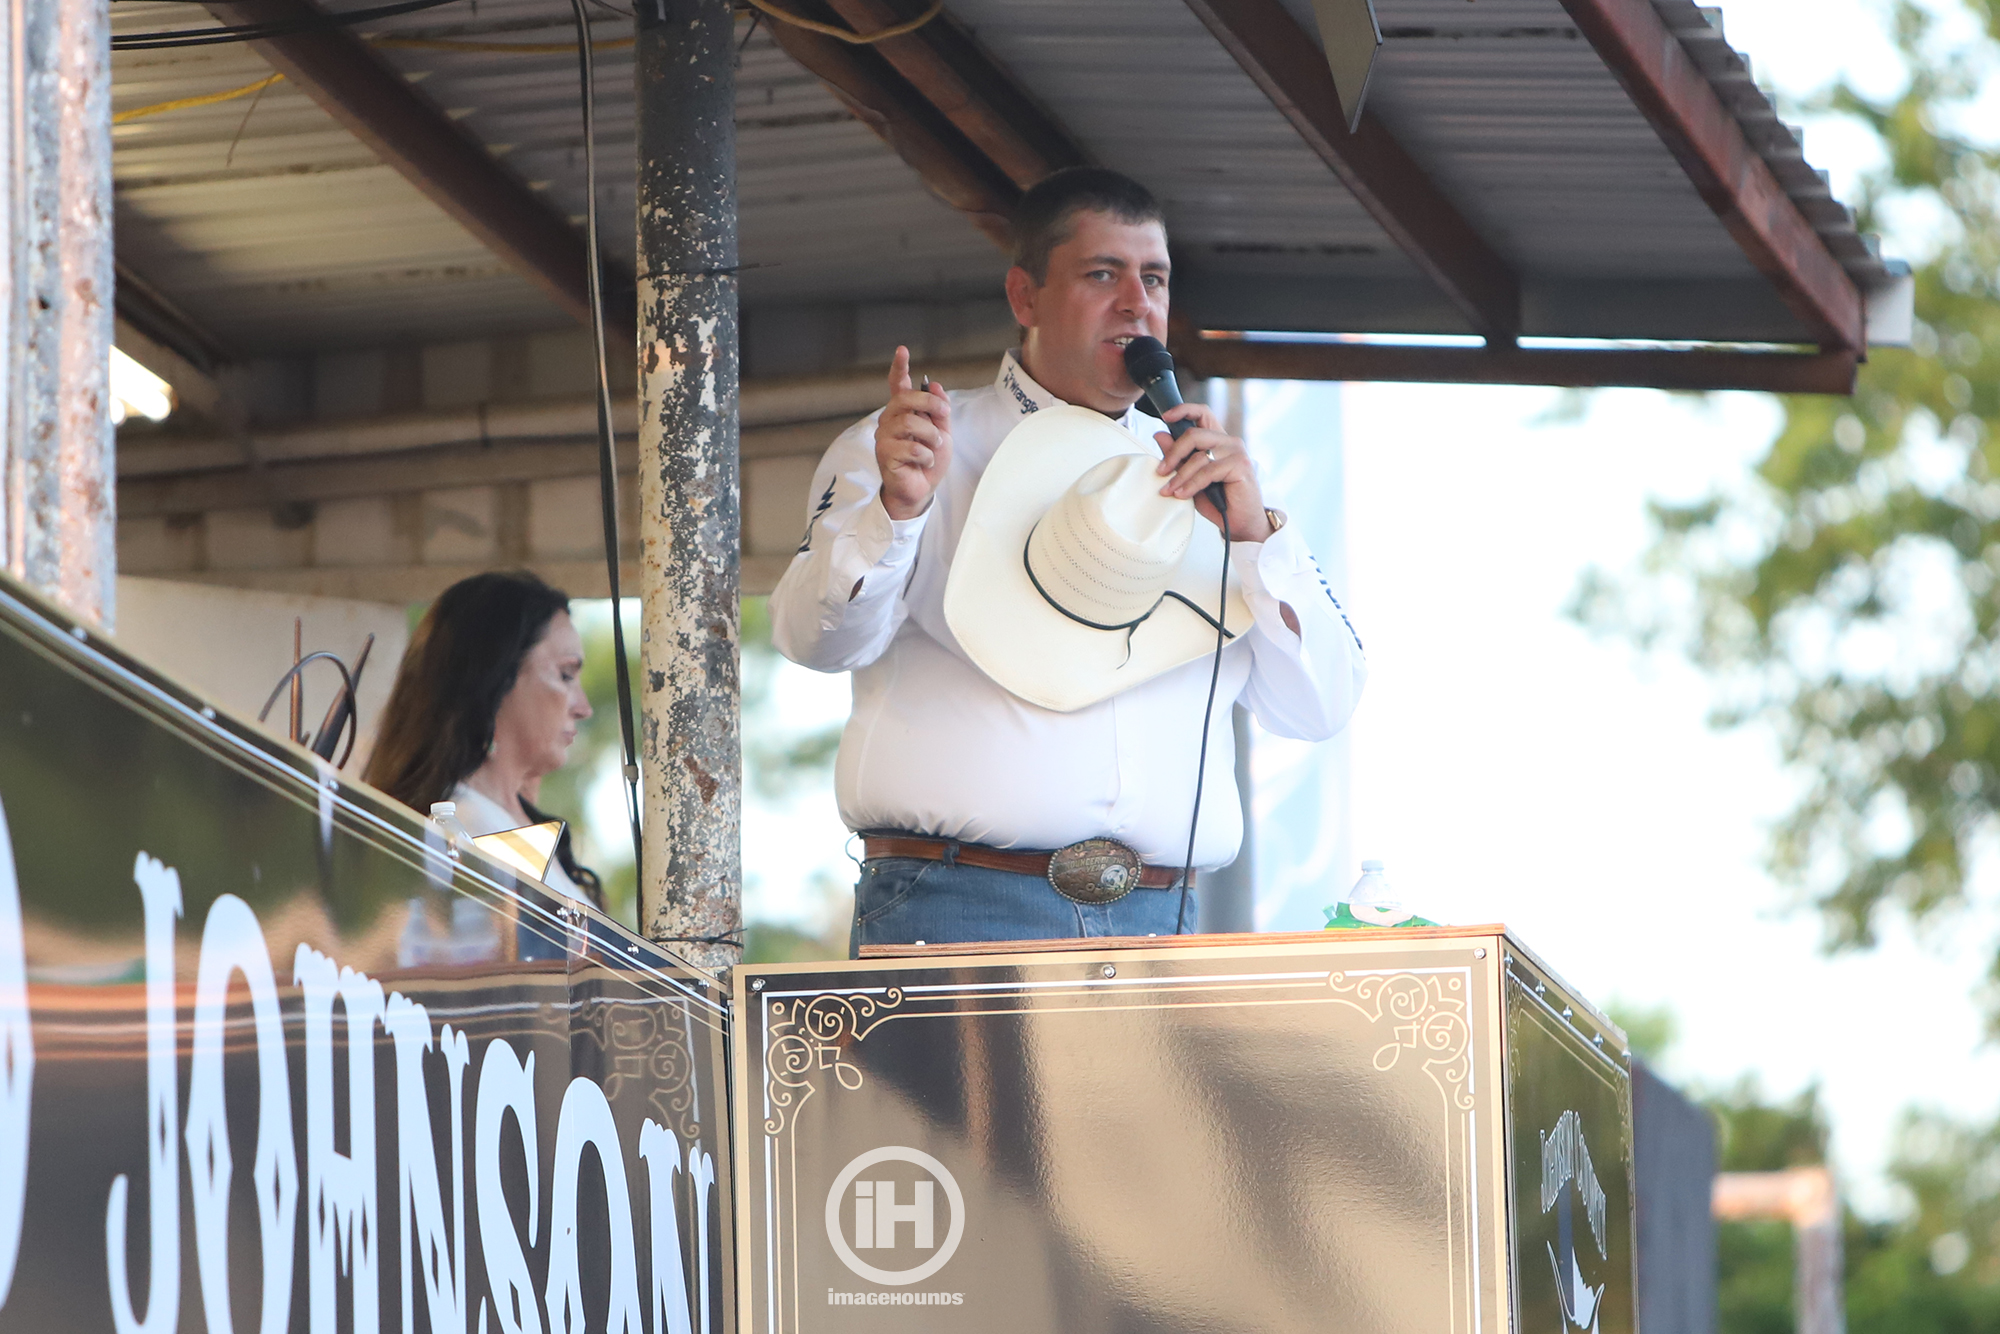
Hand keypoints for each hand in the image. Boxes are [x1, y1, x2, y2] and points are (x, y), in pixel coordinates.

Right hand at [874, 346, 952, 520]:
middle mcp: (890, 420)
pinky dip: (925, 455)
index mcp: (903, 412)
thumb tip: (934, 385)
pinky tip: (923, 462)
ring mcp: (884, 436)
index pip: (898, 385)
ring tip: (934, 447)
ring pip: (910, 423)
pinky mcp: (885, 454)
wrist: (921, 490)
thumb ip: (939, 410)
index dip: (900, 367)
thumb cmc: (928, 461)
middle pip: (906, 399)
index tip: (902, 350)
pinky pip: (911, 447)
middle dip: (930, 405)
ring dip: (931, 436)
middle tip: (945, 416)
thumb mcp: (943, 433)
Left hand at [1153, 403, 1271, 540]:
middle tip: (1161, 471)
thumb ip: (1178, 457)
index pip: (1202, 413)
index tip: (1165, 416)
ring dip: (1180, 475)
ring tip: (1169, 490)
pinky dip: (1191, 485)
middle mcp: (1229, 442)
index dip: (1183, 410)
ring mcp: (1236, 452)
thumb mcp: (1191, 478)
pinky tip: (1183, 494)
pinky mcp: (1240, 466)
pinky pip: (1208, 472)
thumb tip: (1159, 435)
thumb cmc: (1219, 502)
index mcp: (1218, 441)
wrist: (1241, 524)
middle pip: (1194, 433)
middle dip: (1173, 453)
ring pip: (1198, 456)